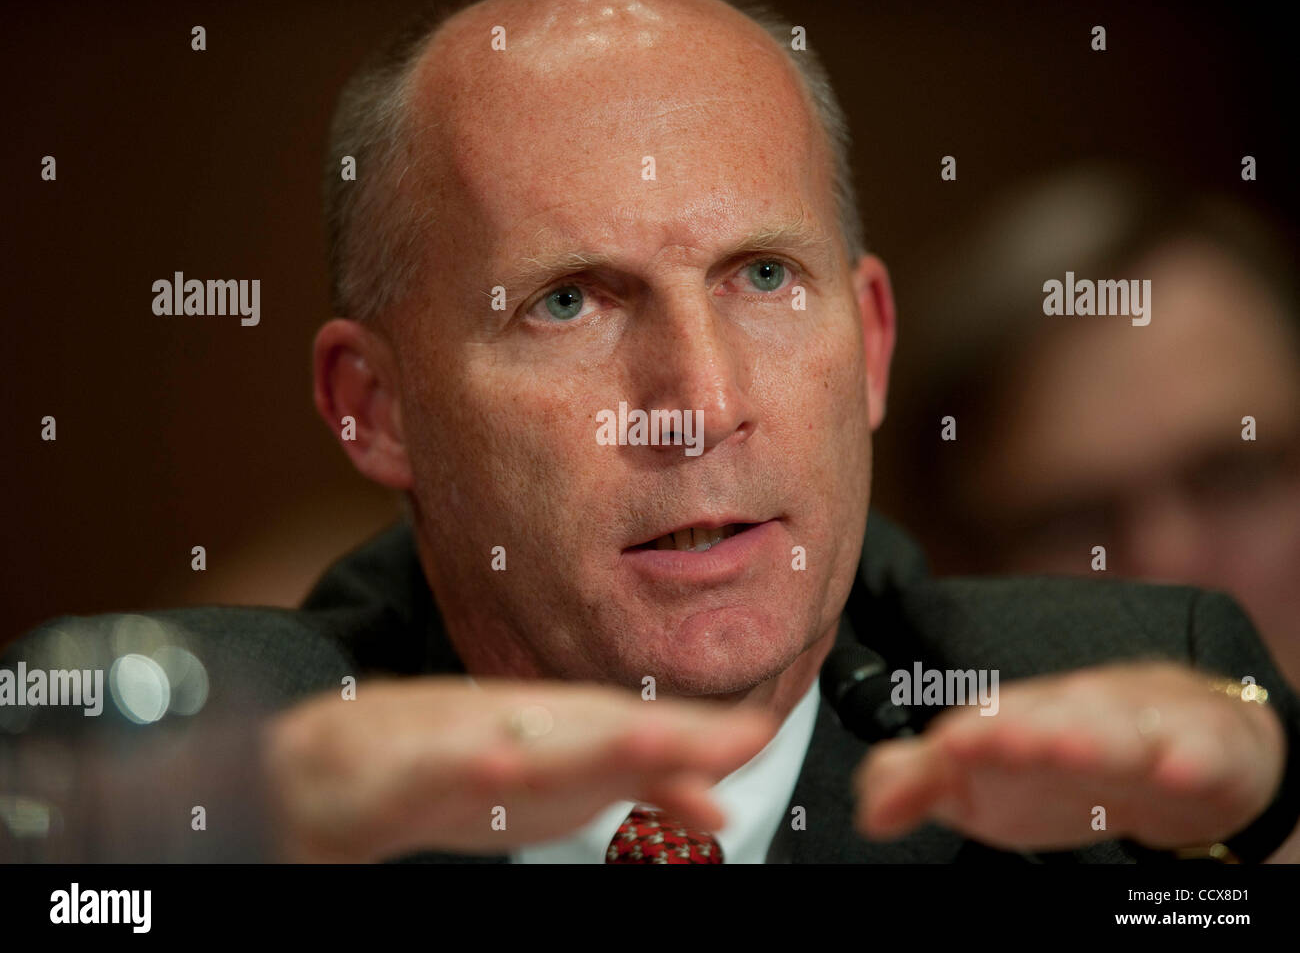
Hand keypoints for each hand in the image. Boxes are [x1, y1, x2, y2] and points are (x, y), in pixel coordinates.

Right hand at [260, 677, 776, 861]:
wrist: (330, 765)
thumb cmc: (456, 764)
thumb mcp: (560, 780)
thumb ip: (636, 785)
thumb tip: (720, 805)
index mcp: (560, 740)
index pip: (638, 735)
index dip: (699, 735)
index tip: (759, 733)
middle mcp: (519, 735)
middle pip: (598, 736)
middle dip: (666, 737)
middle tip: (738, 737)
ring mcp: (457, 751)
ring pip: (529, 751)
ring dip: (589, 744)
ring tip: (652, 741)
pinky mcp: (397, 776)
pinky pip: (433, 772)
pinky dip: (468, 762)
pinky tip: (502, 759)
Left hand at [852, 662, 1285, 852]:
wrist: (1175, 740)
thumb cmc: (1057, 764)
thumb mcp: (981, 780)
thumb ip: (917, 785)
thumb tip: (869, 812)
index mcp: (1016, 721)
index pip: (986, 723)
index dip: (969, 735)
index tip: (946, 745)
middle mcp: (1075, 714)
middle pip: (1047, 716)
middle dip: (1018, 726)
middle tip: (994, 739)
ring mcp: (1141, 730)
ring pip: (1117, 728)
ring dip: (1090, 735)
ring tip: (1067, 747)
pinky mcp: (1205, 749)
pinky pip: (1202, 752)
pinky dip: (1190, 758)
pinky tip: (1175, 768)